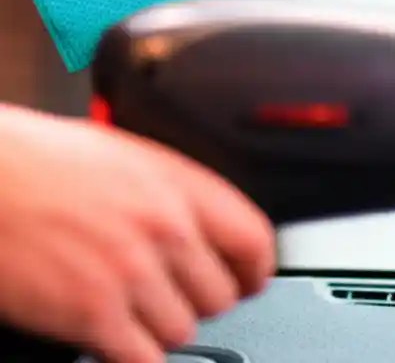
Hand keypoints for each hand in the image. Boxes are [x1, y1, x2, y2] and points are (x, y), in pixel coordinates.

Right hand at [0, 104, 275, 362]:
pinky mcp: (92, 313)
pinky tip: (109, 339)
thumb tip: (203, 227)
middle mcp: (166, 228)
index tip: (248, 282)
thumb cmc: (34, 161)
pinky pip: (141, 358)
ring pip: (182, 331)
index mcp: (179, 185)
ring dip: (156, 329)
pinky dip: (128, 355)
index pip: (254, 240)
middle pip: (221, 295)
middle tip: (167, 297)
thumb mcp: (123, 157)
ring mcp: (132, 273)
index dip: (255, 270)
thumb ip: (171, 193)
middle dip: (196, 302)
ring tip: (125, 311)